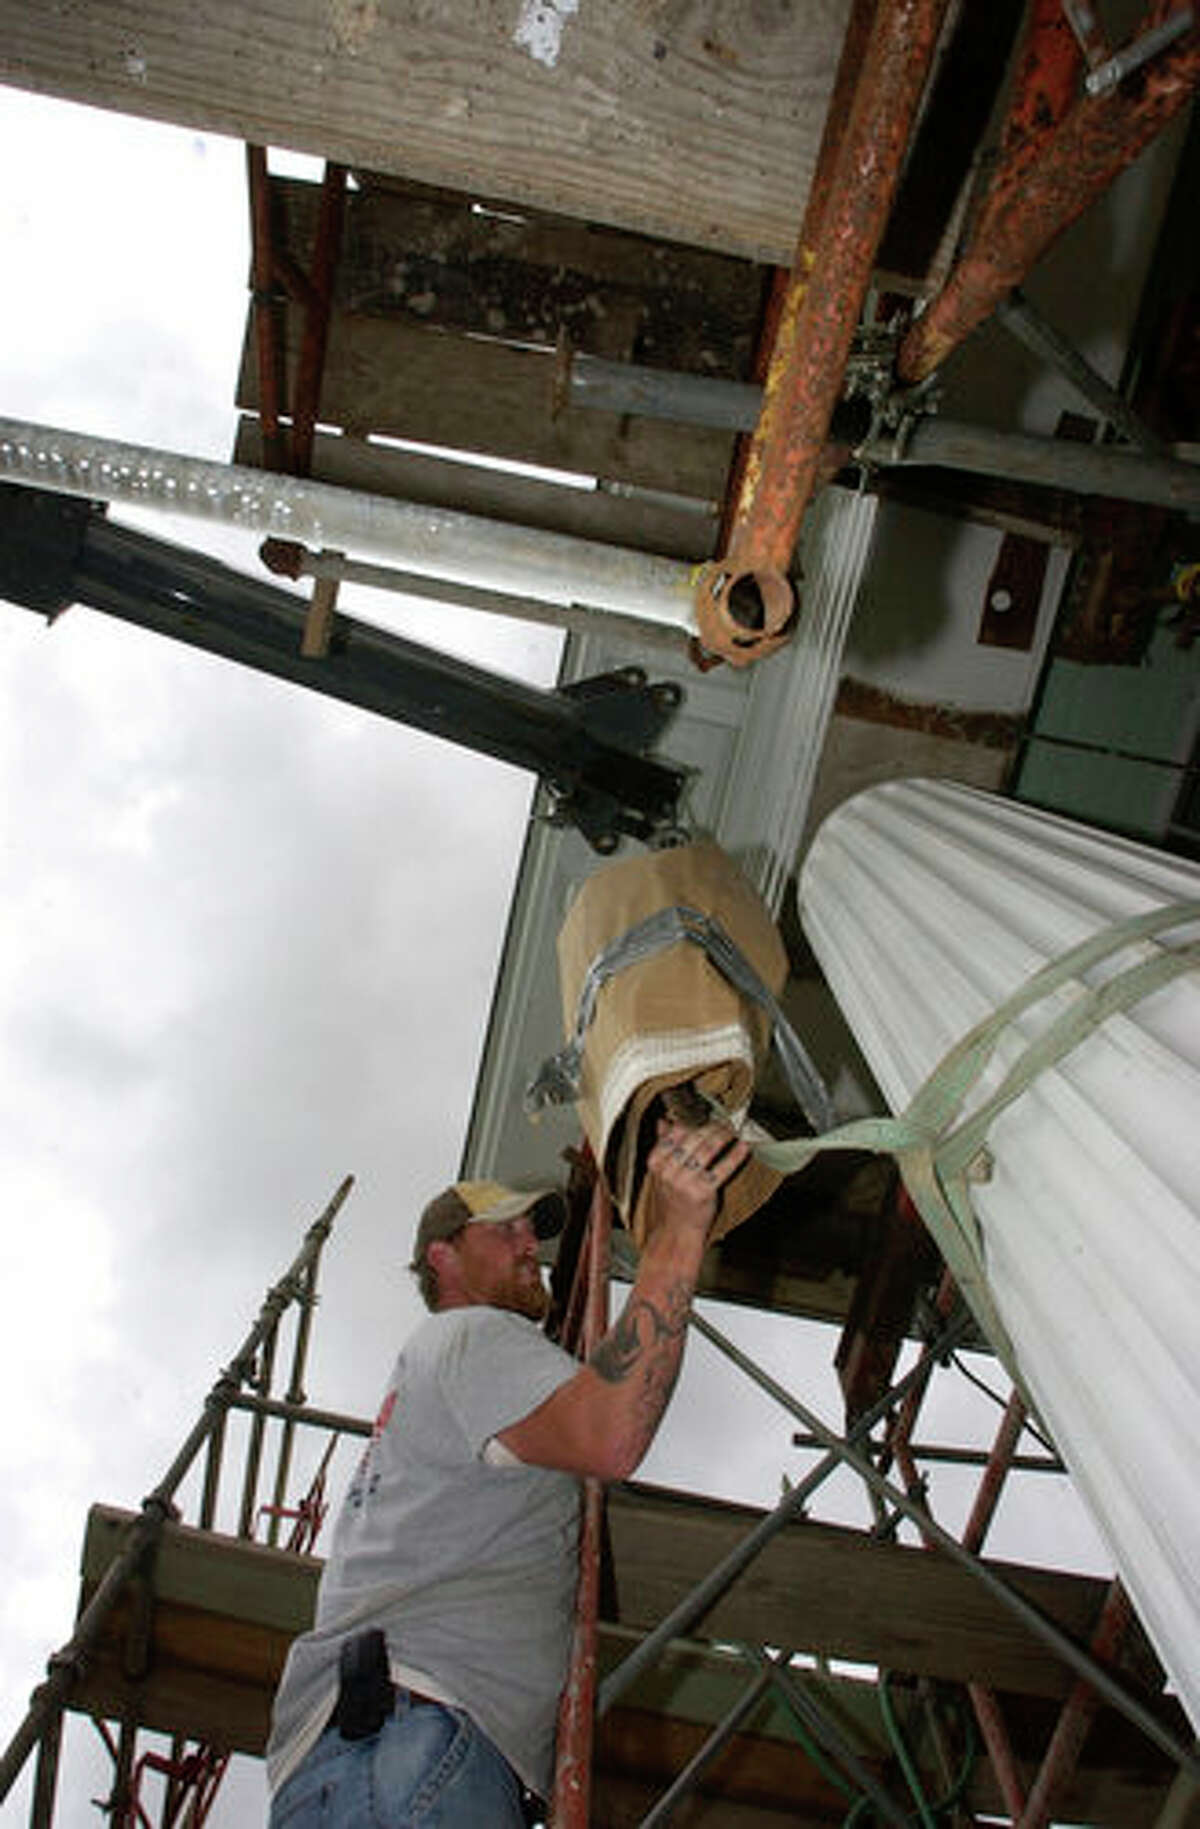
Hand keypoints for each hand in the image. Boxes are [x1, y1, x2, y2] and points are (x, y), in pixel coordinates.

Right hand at [646, 1117, 750, 1236]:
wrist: (676, 1232)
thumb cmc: (672, 1201)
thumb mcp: (661, 1173)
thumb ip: (662, 1145)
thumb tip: (664, 1121)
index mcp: (656, 1162)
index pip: (675, 1132)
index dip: (693, 1119)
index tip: (706, 1111)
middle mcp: (668, 1171)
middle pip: (692, 1138)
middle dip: (711, 1125)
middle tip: (725, 1118)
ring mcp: (685, 1182)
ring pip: (707, 1150)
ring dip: (723, 1136)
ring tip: (733, 1129)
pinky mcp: (703, 1192)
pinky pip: (722, 1169)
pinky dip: (734, 1156)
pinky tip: (743, 1147)